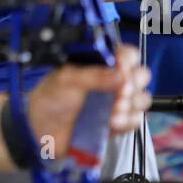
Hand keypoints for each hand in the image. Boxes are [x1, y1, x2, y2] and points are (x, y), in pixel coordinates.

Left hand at [28, 46, 152, 151]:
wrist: (40, 127)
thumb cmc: (51, 96)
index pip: (128, 55)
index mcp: (101, 64)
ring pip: (142, 99)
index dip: (129, 60)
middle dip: (134, 84)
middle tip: (119, 92)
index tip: (121, 69)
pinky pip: (135, 121)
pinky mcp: (117, 124)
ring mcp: (116, 103)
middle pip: (142, 76)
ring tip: (113, 109)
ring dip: (131, 104)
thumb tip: (120, 73)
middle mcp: (113, 81)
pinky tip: (112, 121)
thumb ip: (93, 75)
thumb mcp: (67, 78)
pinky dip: (127, 122)